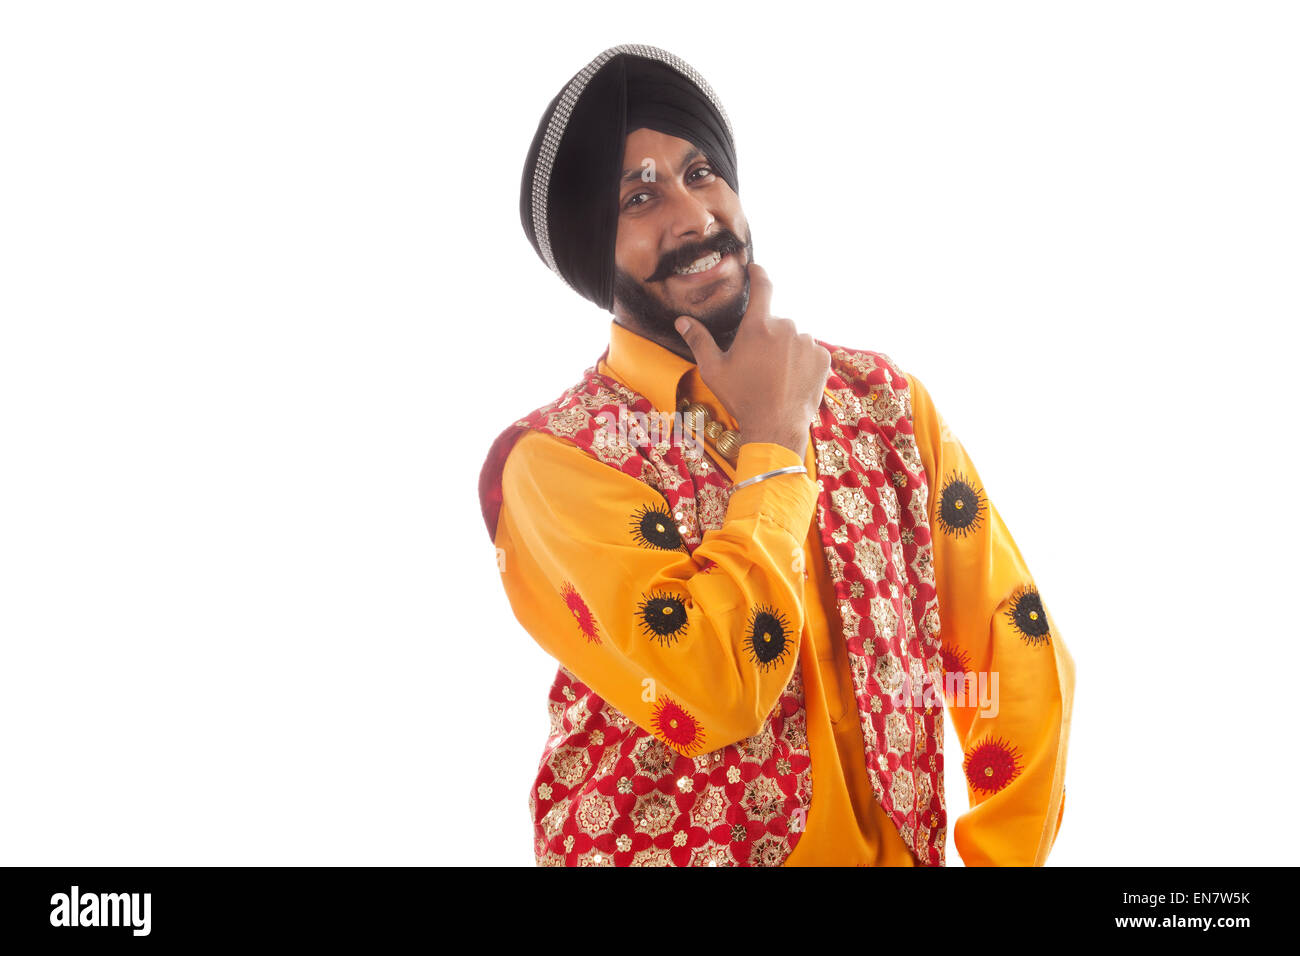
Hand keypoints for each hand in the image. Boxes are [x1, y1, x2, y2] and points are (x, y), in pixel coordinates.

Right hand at [674, 263, 829, 460]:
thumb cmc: (742, 398)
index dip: (758, 273)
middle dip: (768, 337)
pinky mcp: (822, 357)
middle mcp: (786, 327)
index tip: (756, 268)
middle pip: (775, 322)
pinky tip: (791, 380)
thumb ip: (699, 341)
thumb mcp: (714, 370)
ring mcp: (807, 341)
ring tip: (776, 376)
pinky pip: (810, 352)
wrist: (776, 426)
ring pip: (794, 338)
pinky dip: (802, 362)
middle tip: (759, 364)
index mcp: (758, 326)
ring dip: (786, 350)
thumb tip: (682, 321)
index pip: (762, 286)